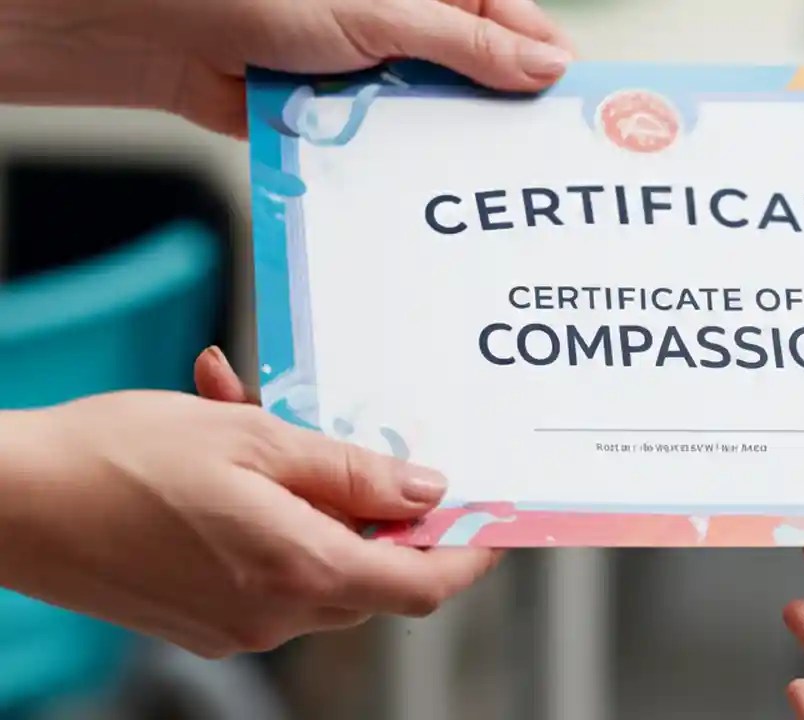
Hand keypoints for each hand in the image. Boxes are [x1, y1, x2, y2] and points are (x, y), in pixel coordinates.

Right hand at [0, 347, 498, 657]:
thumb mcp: (255, 440)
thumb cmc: (122, 457)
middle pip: (374, 579)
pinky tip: (235, 468)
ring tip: (273, 430)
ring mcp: (235, 626)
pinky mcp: (201, 622)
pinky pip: (269, 575)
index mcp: (299, 569)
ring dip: (321, 508)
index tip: (490, 524)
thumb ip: (353, 473)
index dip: (465, 556)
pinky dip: (275, 524)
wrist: (10, 501)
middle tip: (374, 452)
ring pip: (320, 569)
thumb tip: (427, 493)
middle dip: (386, 519)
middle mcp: (274, 615)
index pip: (422, 587)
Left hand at [1, 0, 572, 134]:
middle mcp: (410, 28)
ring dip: (451, 146)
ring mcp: (378, 73)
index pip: (512, 25)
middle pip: (482, 78)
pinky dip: (404, 166)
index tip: (579, 111)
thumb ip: (467, 46)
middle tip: (540, 164)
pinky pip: (391, 146)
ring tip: (487, 186)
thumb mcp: (385, 14)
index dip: (547, 66)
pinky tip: (425, 192)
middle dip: (505, 117)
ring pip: (439, 118)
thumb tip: (545, 67)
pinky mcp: (345, 116)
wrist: (161, 31)